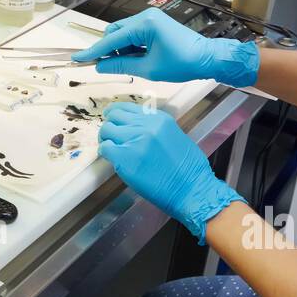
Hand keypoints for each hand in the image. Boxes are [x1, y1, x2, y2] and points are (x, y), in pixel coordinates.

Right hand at [71, 7, 259, 85]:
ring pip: (124, 33)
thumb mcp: (149, 69)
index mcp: (145, 24)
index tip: (77, 58)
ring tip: (127, 65)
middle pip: (115, 32)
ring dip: (120, 49)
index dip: (94, 51)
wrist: (207, 58)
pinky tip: (135, 59)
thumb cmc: (182, 63)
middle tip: (107, 67)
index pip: (112, 39)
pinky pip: (134, 34)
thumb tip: (99, 66)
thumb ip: (121, 65)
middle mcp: (145, 17)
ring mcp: (150, 19)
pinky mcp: (155, 24)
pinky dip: (130, 46)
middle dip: (108, 49)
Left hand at [98, 102, 243, 241]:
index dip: (116, 112)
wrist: (192, 189)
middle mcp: (145, 126)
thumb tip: (135, 128)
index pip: (128, 107)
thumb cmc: (188, 169)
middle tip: (110, 136)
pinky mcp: (125, 159)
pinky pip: (105, 149)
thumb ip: (154, 129)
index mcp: (158, 119)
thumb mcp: (174, 136)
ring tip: (110, 148)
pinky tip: (112, 159)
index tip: (112, 118)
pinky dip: (105, 152)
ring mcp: (134, 141)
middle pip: (114, 116)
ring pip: (106, 130)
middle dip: (110, 124)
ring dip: (105, 138)